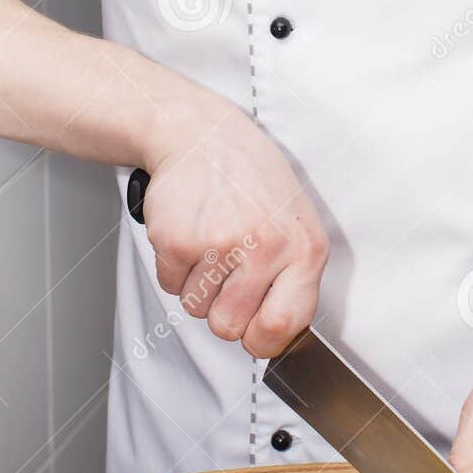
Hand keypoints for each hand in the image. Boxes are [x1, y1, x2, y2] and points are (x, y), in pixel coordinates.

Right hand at [138, 86, 328, 358]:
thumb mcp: (296, 221)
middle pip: (229, 328)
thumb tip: (278, 336)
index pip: (285, 326)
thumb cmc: (251, 180)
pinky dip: (173, 266)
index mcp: (304, 248)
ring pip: (195, 309)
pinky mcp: (178, 241)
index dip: (262, 339)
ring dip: (196, 285)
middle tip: (225, 270)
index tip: (253, 330)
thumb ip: (293, 278)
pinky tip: (190, 231)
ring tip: (209, 242)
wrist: (202, 133)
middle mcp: (265, 247)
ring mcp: (220, 244)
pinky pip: (169, 286)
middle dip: (221, 308)